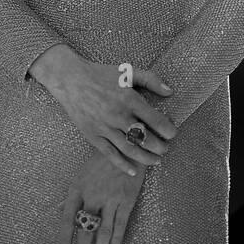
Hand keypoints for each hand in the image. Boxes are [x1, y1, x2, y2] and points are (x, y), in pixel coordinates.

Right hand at [34, 48, 177, 172]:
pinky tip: (133, 171)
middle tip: (166, 149)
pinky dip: (122, 165)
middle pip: (144, 138)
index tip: (173, 134)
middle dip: (159, 147)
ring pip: (129, 149)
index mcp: (129, 100)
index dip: (168, 130)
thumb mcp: (128, 71)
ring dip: (145, 158)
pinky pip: (110, 154)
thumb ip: (151, 80)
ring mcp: (105, 127)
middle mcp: (118, 115)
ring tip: (156, 161)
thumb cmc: (101, 75)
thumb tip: (170, 92)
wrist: (71, 80)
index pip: (155, 120)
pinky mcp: (93, 135)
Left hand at [58, 150, 147, 243]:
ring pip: (104, 230)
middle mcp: (93, 195)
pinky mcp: (127, 199)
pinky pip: (121, 223)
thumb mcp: (82, 175)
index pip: (68, 217)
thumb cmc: (101, 161)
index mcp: (78, 188)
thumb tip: (58, 210)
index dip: (65, 236)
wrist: (128, 148)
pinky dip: (117, 238)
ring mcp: (111, 198)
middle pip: (86, 228)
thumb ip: (72, 195)